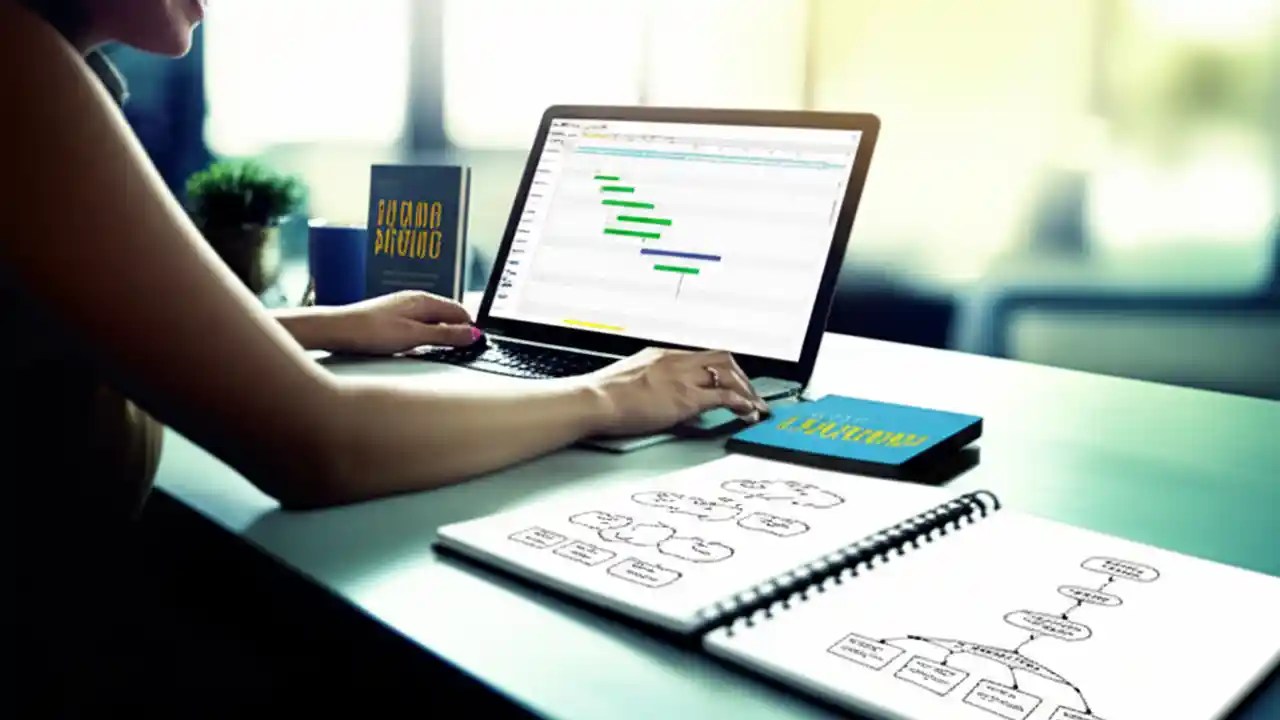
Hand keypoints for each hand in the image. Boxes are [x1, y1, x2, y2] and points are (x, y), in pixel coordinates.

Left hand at [308, 291, 479, 354]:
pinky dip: (427, 335)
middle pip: (448, 314)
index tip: (475, 345)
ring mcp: (403, 307)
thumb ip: (445, 335)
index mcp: (424, 300)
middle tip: (461, 351)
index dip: (470, 328)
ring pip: (434, 320)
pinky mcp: (393, 317)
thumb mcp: (415, 336)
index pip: (460, 310)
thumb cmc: (371, 331)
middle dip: (457, 331)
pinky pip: (420, 324)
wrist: (336, 330)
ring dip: (441, 333)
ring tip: (441, 350)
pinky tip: (419, 346)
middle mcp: (415, 300)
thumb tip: (472, 334)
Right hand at [582, 347, 769, 436]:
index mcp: (663, 355)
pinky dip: (742, 404)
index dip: (722, 369)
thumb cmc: (603, 395)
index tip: (730, 382)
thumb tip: (659, 400)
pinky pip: (724, 397)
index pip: (702, 357)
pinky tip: (748, 413)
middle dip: (741, 376)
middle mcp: (676, 361)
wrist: (595, 399)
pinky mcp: (686, 398)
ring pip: (729, 374)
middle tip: (749, 394)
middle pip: (722, 359)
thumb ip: (650, 385)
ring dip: (747, 391)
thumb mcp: (631, 380)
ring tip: (755, 407)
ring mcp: (683, 378)